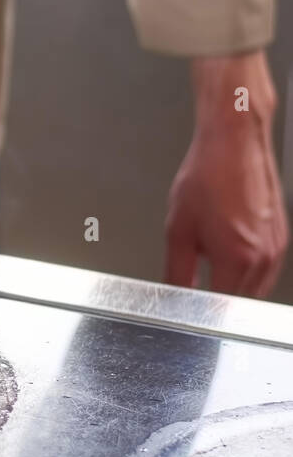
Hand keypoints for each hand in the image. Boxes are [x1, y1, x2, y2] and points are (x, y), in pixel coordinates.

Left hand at [165, 51, 287, 296]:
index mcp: (238, 258)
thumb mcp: (178, 229)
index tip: (187, 311)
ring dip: (233, 287)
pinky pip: (264, 268)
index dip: (201, 312)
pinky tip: (226, 256)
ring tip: (208, 271)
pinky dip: (245, 270)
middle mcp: (264, 256)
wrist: (234, 144)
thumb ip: (177, 270)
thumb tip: (175, 294)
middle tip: (194, 292)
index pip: (222, 308)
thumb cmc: (207, 176)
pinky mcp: (281, 237)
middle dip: (218, 301)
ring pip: (256, 287)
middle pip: (242, 301)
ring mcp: (277, 248)